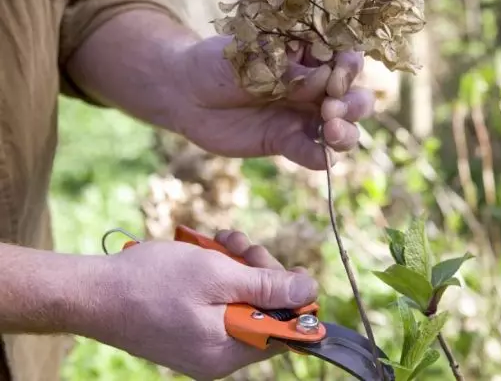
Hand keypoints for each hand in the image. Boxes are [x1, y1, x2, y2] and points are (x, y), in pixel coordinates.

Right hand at [79, 231, 317, 379]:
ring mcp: (200, 342)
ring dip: (239, 266)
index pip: (283, 333)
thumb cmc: (152, 282)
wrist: (93, 291)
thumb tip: (310, 292)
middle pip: (263, 312)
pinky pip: (218, 302)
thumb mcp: (217, 276)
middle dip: (260, 272)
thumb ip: (266, 287)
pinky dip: (219, 275)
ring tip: (223, 241)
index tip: (293, 270)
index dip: (293, 300)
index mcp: (227, 351)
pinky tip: (211, 251)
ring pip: (241, 300)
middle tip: (243, 246)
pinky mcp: (188, 328)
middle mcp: (217, 355)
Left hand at [169, 35, 374, 169]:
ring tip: (332, 131)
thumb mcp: (250, 58)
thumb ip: (286, 70)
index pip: (345, 57)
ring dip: (347, 132)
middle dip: (353, 103)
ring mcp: (303, 116)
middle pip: (353, 95)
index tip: (336, 74)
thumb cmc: (217, 63)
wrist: (186, 94)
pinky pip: (313, 153)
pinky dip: (323, 158)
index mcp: (309, 55)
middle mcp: (314, 86)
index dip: (350, 67)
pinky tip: (321, 157)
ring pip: (343, 127)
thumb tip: (322, 80)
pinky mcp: (288, 142)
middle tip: (332, 107)